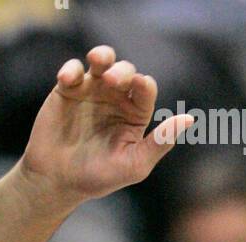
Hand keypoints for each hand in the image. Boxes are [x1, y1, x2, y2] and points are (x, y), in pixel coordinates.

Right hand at [18, 45, 192, 206]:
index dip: (143, 85)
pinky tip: (68, 79)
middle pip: (126, 71)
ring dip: (102, 55)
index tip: (137, 88)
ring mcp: (91, 91)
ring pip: (102, 61)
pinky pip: (73, 70)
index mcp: (135, 113)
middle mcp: (115, 98)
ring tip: (98, 60)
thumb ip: (160, 143)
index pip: (145, 89)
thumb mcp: (134, 165)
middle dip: (123, 72)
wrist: (55, 183)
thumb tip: (190, 119)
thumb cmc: (96, 178)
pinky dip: (71, 69)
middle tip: (114, 81)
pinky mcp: (67, 90)